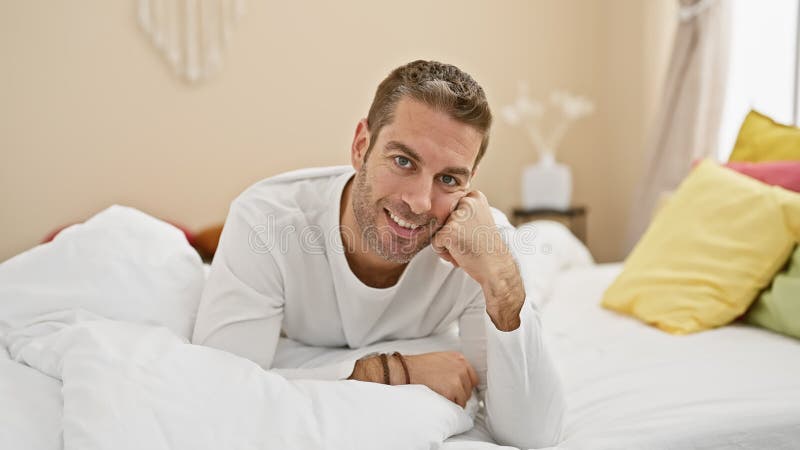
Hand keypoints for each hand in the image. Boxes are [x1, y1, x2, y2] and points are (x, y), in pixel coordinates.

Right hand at [349, 351, 478, 407]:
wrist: (403, 372)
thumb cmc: (416, 368)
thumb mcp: (438, 360)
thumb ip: (452, 367)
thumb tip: (460, 382)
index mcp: (458, 358)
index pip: (473, 377)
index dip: (465, 386)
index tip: (457, 390)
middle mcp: (461, 367)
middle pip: (469, 389)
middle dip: (459, 394)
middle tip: (443, 393)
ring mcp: (457, 378)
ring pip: (464, 399)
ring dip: (454, 401)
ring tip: (438, 396)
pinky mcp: (452, 391)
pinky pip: (456, 405)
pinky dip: (449, 406)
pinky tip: (438, 399)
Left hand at [430, 190, 510, 285]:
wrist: (497, 267)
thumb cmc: (486, 247)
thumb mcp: (479, 219)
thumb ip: (463, 212)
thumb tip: (436, 211)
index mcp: (475, 197)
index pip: (451, 208)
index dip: (459, 224)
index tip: (473, 232)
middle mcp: (466, 202)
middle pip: (443, 217)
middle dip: (452, 233)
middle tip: (470, 242)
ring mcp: (457, 216)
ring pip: (438, 230)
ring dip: (448, 243)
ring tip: (467, 248)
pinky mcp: (449, 231)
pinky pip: (435, 242)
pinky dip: (445, 253)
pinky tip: (461, 254)